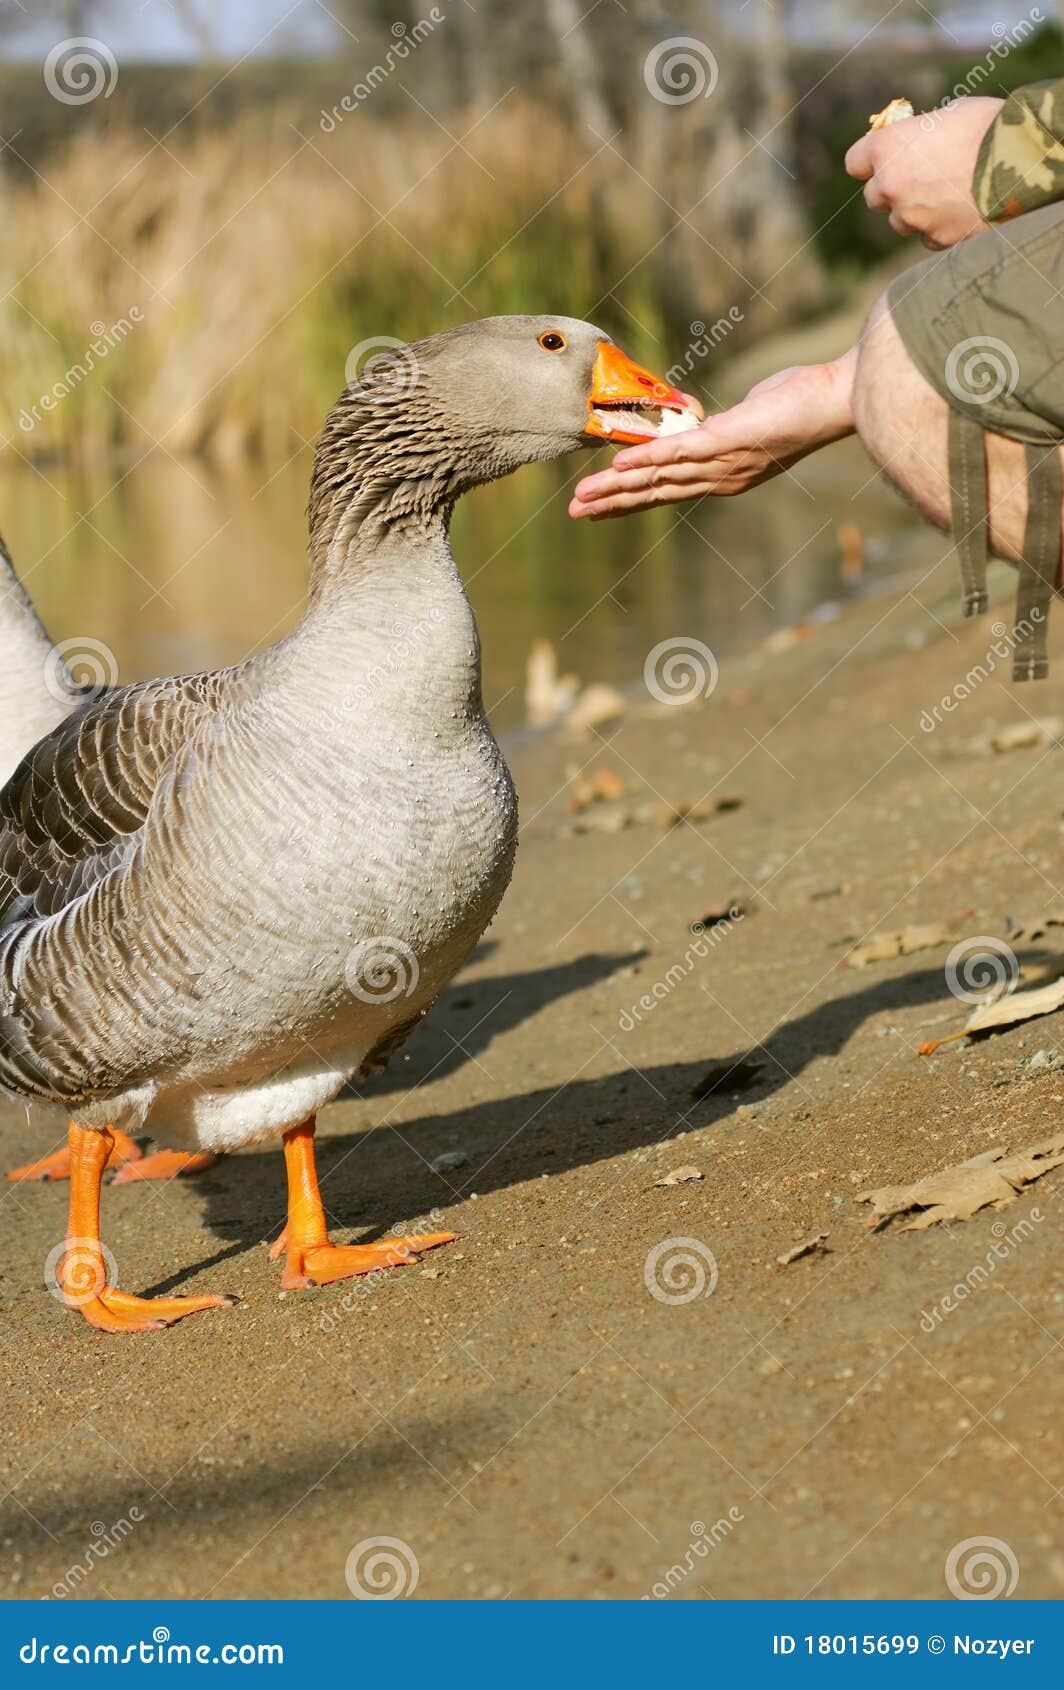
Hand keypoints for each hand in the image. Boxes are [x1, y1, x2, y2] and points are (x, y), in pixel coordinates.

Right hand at [568, 353, 855, 519]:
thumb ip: (722, 427)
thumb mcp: (750, 418)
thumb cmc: (800, 402)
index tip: (599, 508)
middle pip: (655, 494)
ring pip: (658, 478)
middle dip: (612, 505)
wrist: (835, 401)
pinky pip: (678, 453)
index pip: (668, 491)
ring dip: (616, 490)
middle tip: (576, 514)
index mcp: (724, 476)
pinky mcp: (726, 439)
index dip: (630, 501)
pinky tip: (618, 469)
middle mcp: (720, 478)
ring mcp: (722, 462)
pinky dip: (646, 462)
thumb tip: (705, 422)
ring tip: (582, 500)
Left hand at [844, 97, 1001, 247]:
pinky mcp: (936, 239)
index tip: (881, 161)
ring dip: (915, 212)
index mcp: (887, 147)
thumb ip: (922, 134)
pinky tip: (961, 211)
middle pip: (874, 197)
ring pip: (901, 221)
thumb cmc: (988, 125)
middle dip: (892, 189)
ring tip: (947, 195)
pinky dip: (939, 228)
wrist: (1022, 159)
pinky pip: (927, 237)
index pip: (855, 162)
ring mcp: (911, 217)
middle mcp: (890, 185)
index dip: (869, 161)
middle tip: (918, 179)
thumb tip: (919, 141)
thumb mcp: (949, 114)